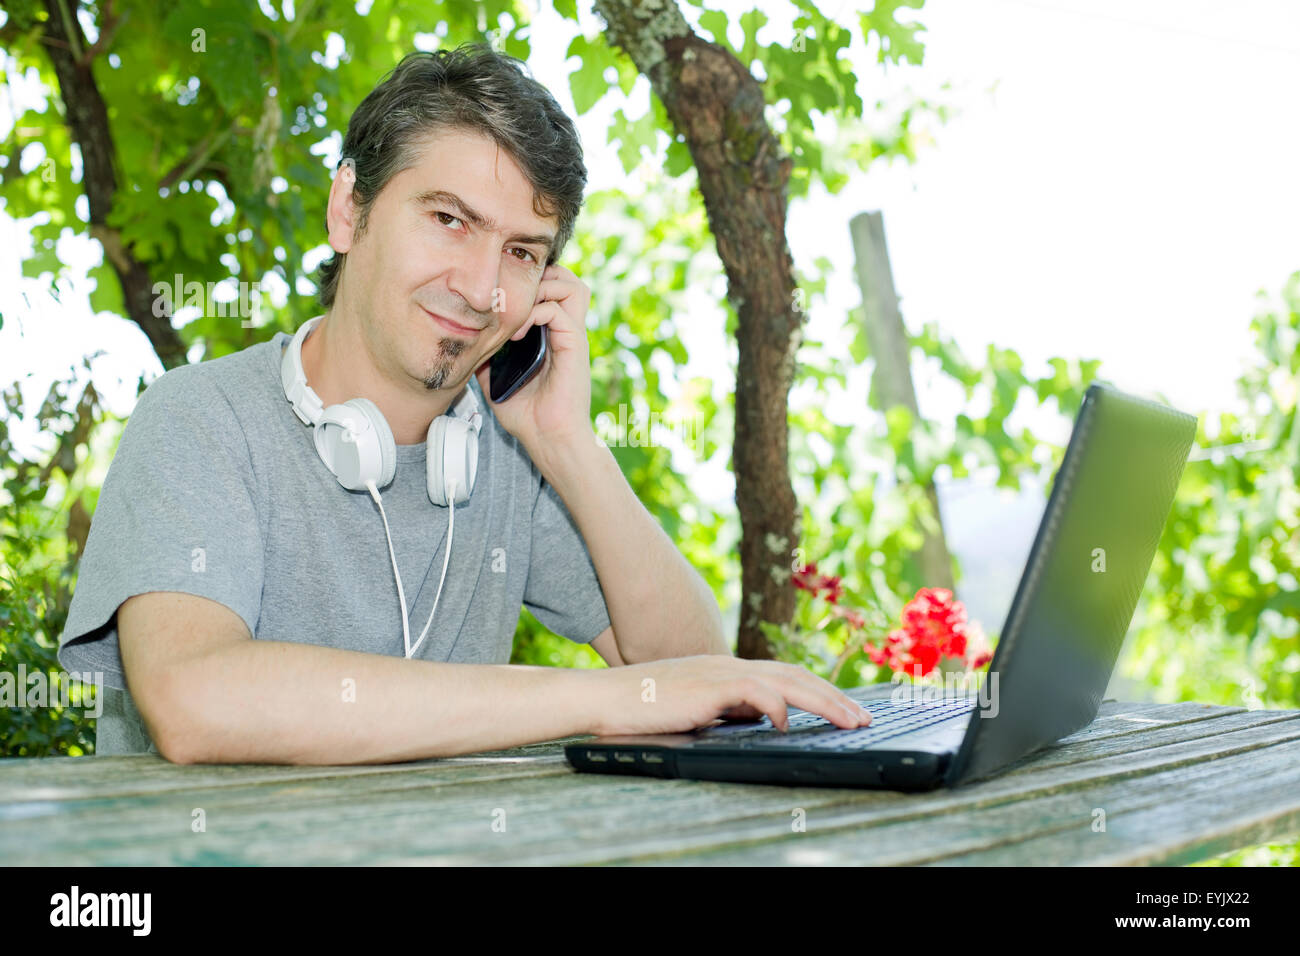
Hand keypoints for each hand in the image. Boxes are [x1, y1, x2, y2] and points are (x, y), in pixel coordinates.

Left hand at [475, 263, 593, 456]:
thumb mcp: (495, 379)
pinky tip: (516, 332)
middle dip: (540, 277)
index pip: (553, 289)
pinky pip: (558, 311)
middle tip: (513, 295)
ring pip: (572, 286)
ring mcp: (573, 338)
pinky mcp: (574, 347)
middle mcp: (567, 332)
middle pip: (568, 279)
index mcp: (553, 336)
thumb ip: (487, 355)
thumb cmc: (527, 416)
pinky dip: (534, 313)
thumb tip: (464, 339)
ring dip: (542, 289)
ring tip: (518, 308)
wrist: (548, 439)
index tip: (503, 296)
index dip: (532, 282)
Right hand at [588, 655, 873, 736]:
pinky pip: (755, 691)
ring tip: (849, 721)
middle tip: (864, 717)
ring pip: (786, 681)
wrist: (605, 698)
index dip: (819, 691)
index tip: (845, 708)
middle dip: (835, 697)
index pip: (785, 676)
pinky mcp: (708, 687)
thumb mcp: (695, 709)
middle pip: (795, 676)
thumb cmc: (643, 707)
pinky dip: (777, 706)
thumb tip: (758, 720)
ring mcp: (720, 673)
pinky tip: (788, 724)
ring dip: (823, 701)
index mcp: (727, 669)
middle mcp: (729, 665)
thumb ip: (726, 710)